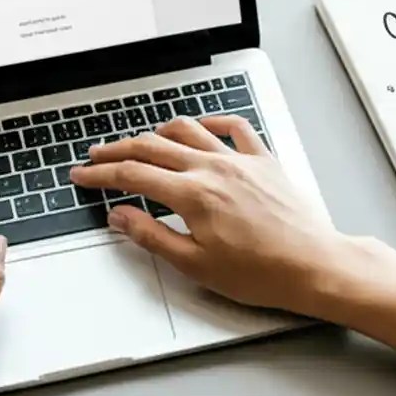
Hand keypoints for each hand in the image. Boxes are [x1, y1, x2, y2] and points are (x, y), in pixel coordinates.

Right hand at [70, 116, 347, 316]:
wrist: (313, 266)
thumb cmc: (262, 272)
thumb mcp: (195, 265)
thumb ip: (152, 236)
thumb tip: (120, 217)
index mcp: (192, 195)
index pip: (133, 175)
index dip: (101, 174)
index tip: (83, 175)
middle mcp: (213, 169)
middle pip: (153, 147)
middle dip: (118, 150)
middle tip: (98, 156)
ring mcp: (240, 160)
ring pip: (188, 130)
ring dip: (157, 131)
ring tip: (140, 140)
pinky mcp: (263, 161)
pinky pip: (234, 127)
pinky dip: (211, 122)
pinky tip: (200, 127)